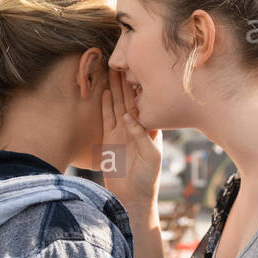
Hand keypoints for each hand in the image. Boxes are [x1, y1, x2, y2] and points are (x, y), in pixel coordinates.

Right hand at [101, 69, 162, 211]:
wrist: (132, 197)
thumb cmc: (148, 179)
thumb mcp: (152, 158)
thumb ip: (142, 138)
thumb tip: (129, 119)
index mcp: (151, 129)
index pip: (147, 104)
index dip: (144, 88)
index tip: (143, 69)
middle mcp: (136, 127)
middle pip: (131, 99)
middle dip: (128, 80)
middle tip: (124, 60)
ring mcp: (122, 131)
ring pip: (118, 104)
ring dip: (116, 87)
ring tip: (113, 68)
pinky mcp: (109, 138)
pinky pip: (106, 117)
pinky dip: (106, 103)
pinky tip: (105, 90)